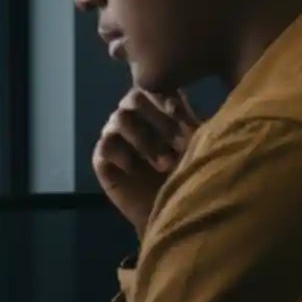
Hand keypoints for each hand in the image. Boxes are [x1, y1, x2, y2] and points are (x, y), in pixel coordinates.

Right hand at [94, 88, 200, 234]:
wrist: (176, 214)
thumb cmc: (192, 176)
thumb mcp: (198, 146)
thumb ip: (187, 120)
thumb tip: (179, 94)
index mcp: (155, 109)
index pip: (152, 87)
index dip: (166, 98)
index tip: (182, 117)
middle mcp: (134, 119)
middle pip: (133, 98)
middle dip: (158, 119)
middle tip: (180, 144)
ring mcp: (116, 138)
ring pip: (119, 118)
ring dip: (145, 139)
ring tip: (166, 164)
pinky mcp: (103, 161)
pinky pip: (106, 146)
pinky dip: (125, 156)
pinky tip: (140, 171)